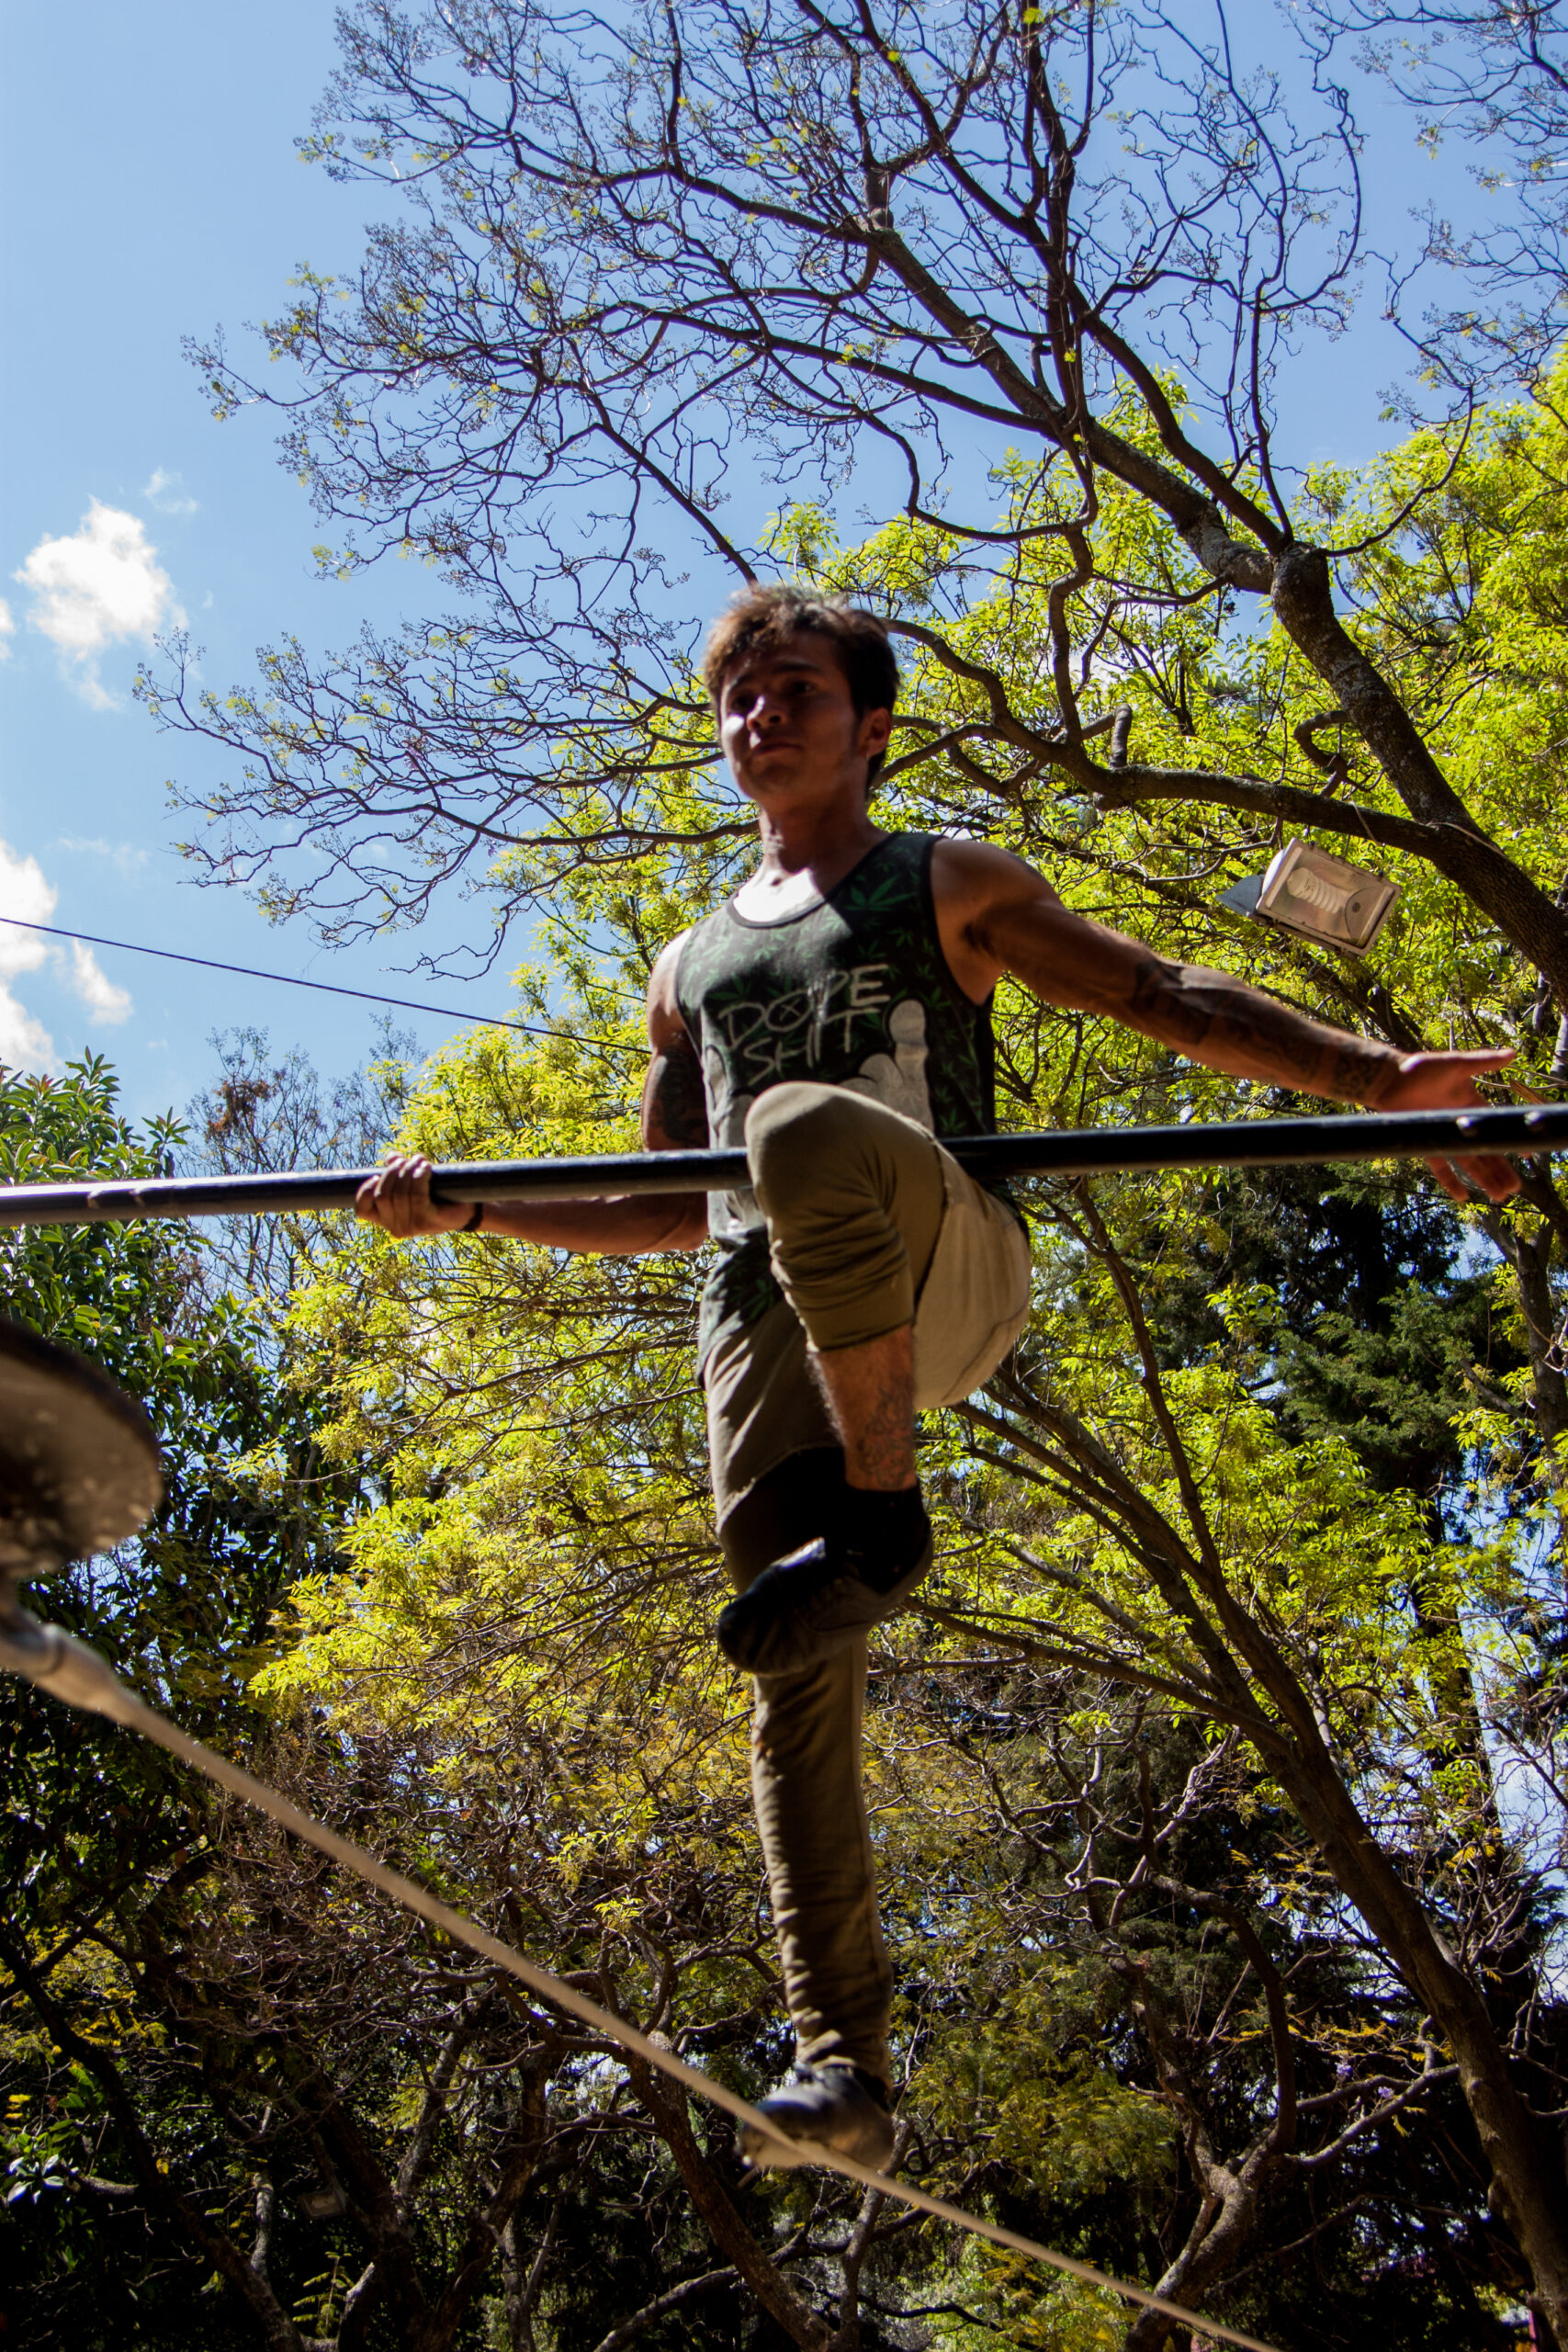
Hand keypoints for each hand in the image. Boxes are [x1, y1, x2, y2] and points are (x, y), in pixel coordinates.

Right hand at [354, 1153, 471, 1237]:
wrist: (466, 1210)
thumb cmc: (436, 1195)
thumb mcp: (412, 1182)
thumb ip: (396, 1170)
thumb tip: (390, 1158)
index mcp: (386, 1221)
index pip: (362, 1210)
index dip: (365, 1191)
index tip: (375, 1175)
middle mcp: (395, 1228)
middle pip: (383, 1195)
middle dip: (392, 1172)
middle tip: (406, 1160)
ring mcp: (410, 1227)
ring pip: (399, 1193)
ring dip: (409, 1170)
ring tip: (419, 1160)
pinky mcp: (426, 1220)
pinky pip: (416, 1194)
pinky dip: (419, 1176)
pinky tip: (426, 1167)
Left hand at [1374, 1051, 1519, 1203]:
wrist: (1388, 1079)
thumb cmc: (1421, 1069)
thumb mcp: (1456, 1064)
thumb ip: (1483, 1062)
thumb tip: (1512, 1054)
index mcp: (1470, 1105)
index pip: (1494, 1128)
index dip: (1509, 1142)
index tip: (1526, 1156)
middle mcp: (1458, 1123)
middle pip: (1485, 1151)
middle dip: (1500, 1170)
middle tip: (1515, 1188)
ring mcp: (1443, 1135)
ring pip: (1468, 1162)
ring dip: (1483, 1179)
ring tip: (1498, 1197)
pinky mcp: (1425, 1143)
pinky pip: (1440, 1166)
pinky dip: (1450, 1181)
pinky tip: (1463, 1196)